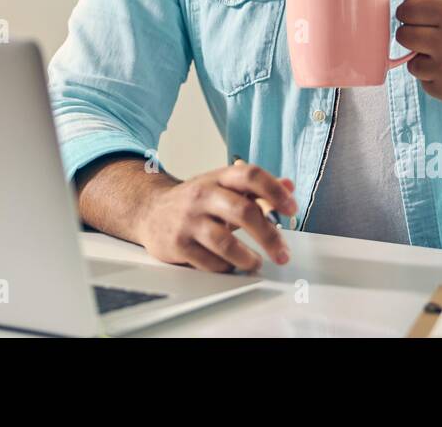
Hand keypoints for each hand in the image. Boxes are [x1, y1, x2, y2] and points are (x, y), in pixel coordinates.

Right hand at [135, 163, 295, 271]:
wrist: (149, 210)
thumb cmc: (195, 201)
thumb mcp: (223, 187)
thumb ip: (257, 189)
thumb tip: (290, 186)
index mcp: (218, 178)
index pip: (250, 175)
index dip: (274, 190)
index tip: (292, 208)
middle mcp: (202, 195)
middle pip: (243, 212)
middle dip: (269, 236)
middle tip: (283, 253)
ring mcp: (189, 220)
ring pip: (225, 243)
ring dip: (248, 258)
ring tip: (256, 263)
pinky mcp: (178, 245)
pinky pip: (210, 262)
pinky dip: (226, 267)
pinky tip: (230, 265)